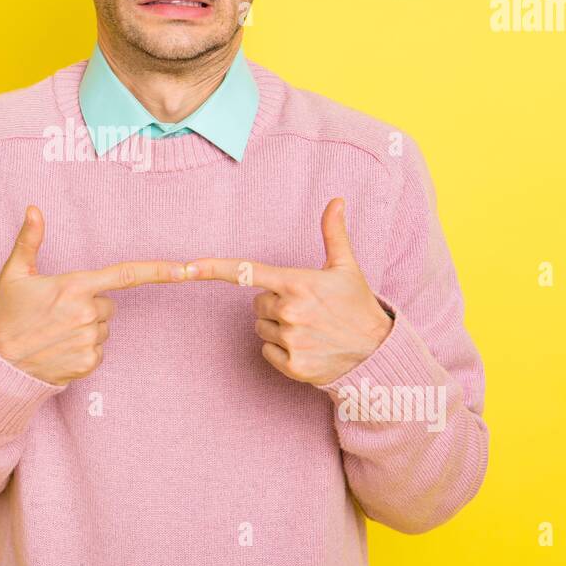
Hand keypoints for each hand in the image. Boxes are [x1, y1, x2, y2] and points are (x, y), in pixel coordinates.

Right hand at [0, 205, 189, 385]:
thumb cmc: (5, 315)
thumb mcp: (14, 274)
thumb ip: (29, 240)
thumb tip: (33, 209)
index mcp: (74, 287)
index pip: (125, 275)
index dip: (159, 271)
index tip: (185, 268)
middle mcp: (86, 314)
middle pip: (108, 304)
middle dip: (89, 305)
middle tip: (57, 311)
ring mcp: (89, 341)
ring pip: (102, 327)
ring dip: (86, 327)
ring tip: (55, 331)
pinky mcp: (88, 363)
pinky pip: (98, 350)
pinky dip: (83, 349)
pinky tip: (59, 348)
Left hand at [184, 197, 393, 385]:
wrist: (377, 352)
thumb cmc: (358, 305)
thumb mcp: (347, 267)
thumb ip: (334, 233)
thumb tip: (337, 200)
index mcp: (297, 283)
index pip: (247, 272)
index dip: (213, 268)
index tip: (187, 267)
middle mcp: (290, 311)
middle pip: (257, 304)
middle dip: (274, 304)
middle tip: (305, 308)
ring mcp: (290, 340)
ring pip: (261, 327)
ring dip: (277, 327)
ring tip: (308, 328)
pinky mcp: (291, 366)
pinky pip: (266, 351)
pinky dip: (280, 350)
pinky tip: (306, 347)